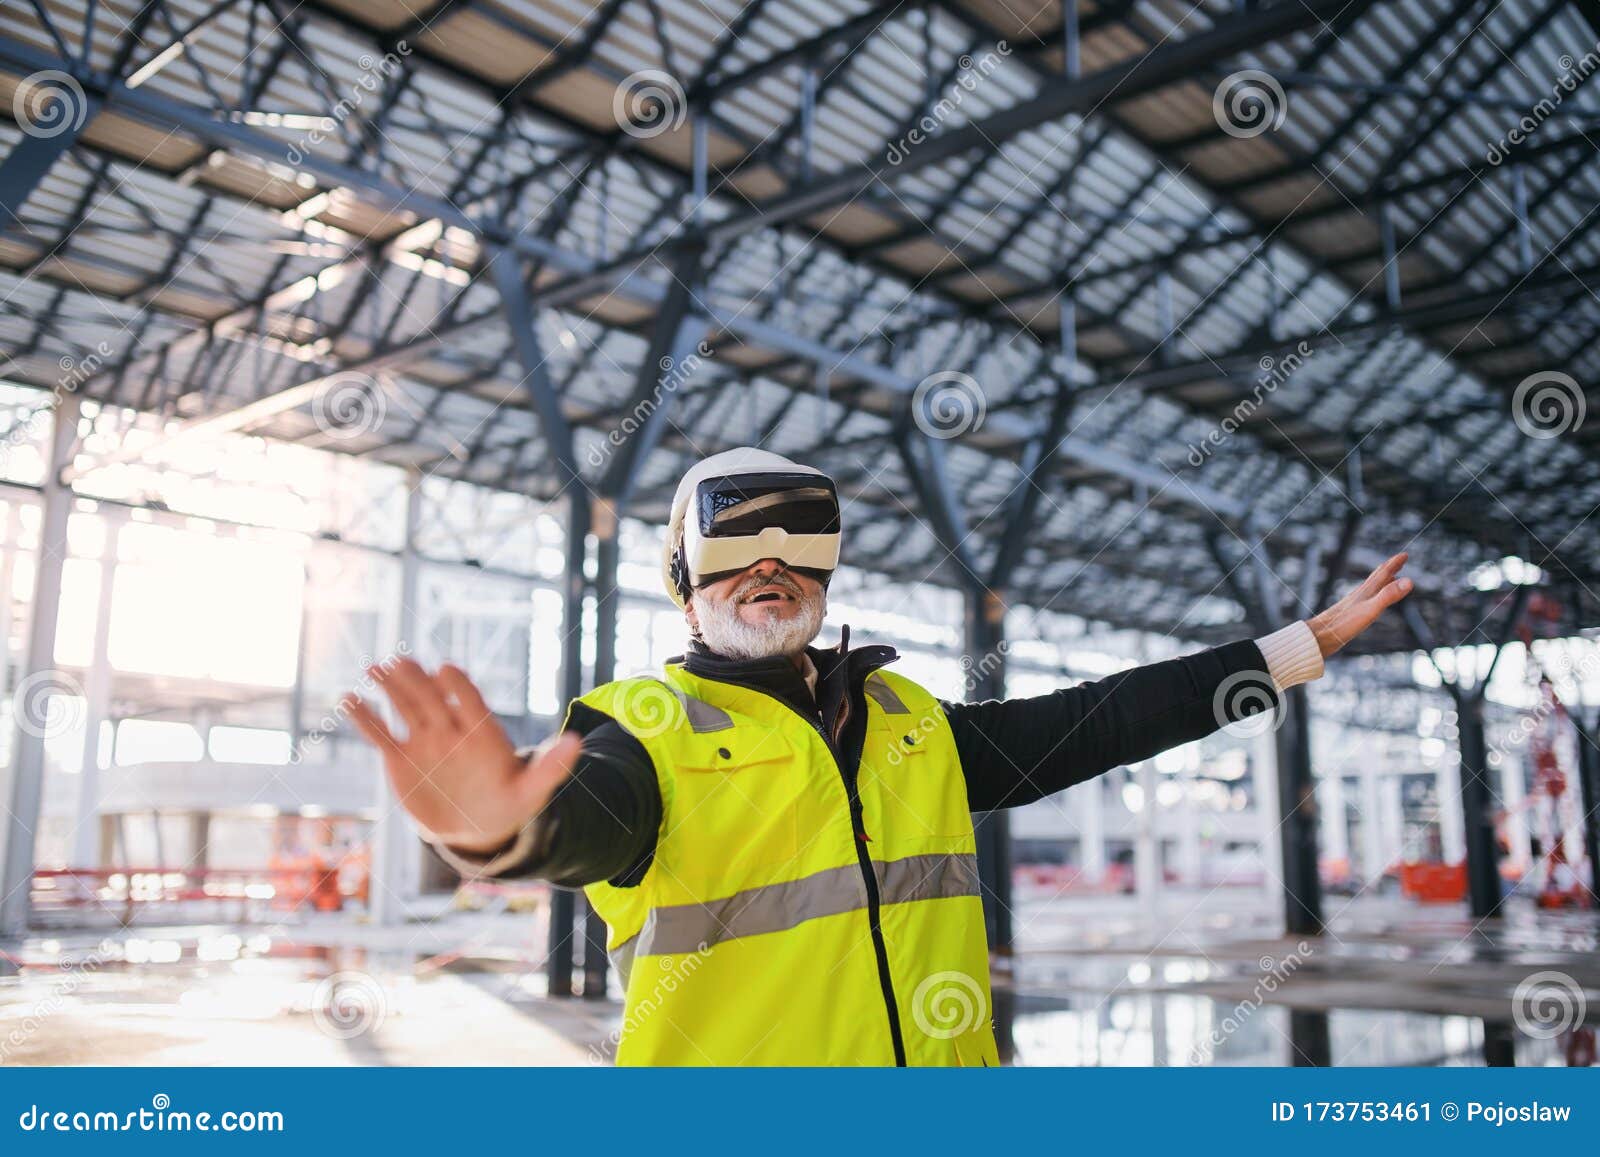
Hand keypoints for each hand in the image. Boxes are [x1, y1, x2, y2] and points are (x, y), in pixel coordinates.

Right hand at [343, 659, 580, 853]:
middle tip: (401, 660)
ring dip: (390, 687)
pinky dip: (365, 718)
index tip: (446, 669)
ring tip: (374, 667)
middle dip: (418, 680)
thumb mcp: (531, 791)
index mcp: (482, 731)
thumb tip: (577, 742)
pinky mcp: (400, 757)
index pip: (470, 701)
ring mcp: (424, 740)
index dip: (459, 687)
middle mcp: (451, 728)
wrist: (476, 826)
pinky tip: (348, 699)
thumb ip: (550, 767)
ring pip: (405, 707)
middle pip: (433, 698)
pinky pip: (380, 734)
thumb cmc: (508, 803)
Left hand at [1307, 552, 1413, 657]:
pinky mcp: (1350, 614)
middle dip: (1390, 568)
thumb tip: (1408, 581)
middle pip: (1377, 577)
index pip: (1383, 573)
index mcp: (1367, 591)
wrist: (1320, 636)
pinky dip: (1374, 595)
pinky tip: (1371, 601)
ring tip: (1391, 578)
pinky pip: (1366, 599)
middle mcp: (1361, 594)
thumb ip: (1388, 595)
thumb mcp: (1371, 609)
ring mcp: (1355, 603)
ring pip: (1372, 587)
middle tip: (1400, 561)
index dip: (1395, 563)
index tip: (1405, 555)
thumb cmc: (1344, 623)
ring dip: (1384, 581)